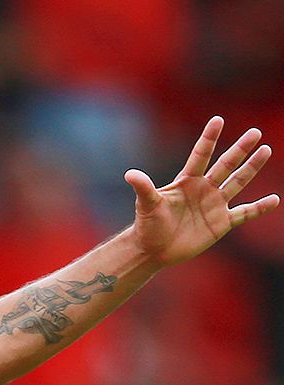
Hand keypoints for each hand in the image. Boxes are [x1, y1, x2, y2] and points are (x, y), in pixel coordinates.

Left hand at [126, 117, 276, 266]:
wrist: (154, 249)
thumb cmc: (148, 224)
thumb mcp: (147, 205)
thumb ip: (143, 188)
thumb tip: (129, 174)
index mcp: (186, 181)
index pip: (200, 155)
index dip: (208, 138)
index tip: (218, 119)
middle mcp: (203, 189)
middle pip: (225, 165)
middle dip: (240, 149)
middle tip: (255, 132)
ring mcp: (214, 205)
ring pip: (238, 182)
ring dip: (252, 168)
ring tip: (266, 150)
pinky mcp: (221, 223)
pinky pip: (244, 213)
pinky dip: (259, 208)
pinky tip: (274, 200)